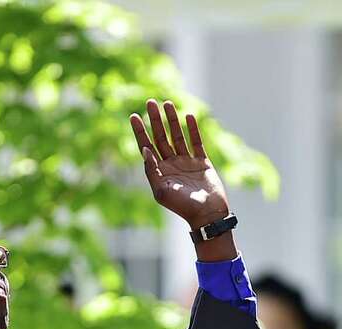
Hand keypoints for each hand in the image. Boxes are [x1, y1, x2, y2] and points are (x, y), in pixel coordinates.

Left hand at [129, 100, 229, 228]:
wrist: (208, 214)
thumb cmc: (183, 207)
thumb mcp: (161, 191)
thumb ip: (151, 171)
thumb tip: (144, 150)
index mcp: (160, 171)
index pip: (147, 147)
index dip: (140, 131)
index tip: (134, 116)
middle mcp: (171, 164)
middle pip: (160, 137)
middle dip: (155, 120)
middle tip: (150, 102)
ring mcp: (187, 162)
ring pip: (177, 136)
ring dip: (172, 120)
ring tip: (167, 103)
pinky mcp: (202, 162)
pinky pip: (196, 142)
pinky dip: (192, 129)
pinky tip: (188, 116)